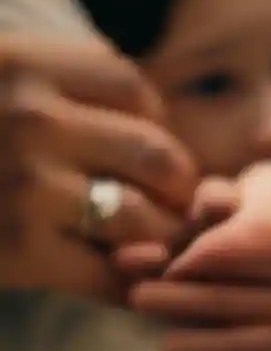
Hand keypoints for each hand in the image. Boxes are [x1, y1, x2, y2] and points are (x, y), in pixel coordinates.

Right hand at [0, 35, 196, 299]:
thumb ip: (50, 87)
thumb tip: (151, 125)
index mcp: (19, 65)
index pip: (135, 90)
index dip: (150, 124)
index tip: (134, 150)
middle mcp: (29, 118)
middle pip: (158, 154)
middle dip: (174, 188)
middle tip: (163, 207)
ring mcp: (25, 186)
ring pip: (146, 217)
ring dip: (158, 238)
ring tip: (142, 245)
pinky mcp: (16, 252)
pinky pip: (109, 276)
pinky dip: (128, 286)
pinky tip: (122, 284)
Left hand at [126, 163, 270, 350]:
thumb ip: (254, 189)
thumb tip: (199, 200)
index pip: (221, 204)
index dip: (186, 218)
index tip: (155, 231)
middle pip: (216, 253)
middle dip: (167, 259)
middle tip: (125, 264)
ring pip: (225, 298)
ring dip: (176, 300)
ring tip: (137, 299)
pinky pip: (247, 343)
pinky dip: (206, 345)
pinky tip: (169, 347)